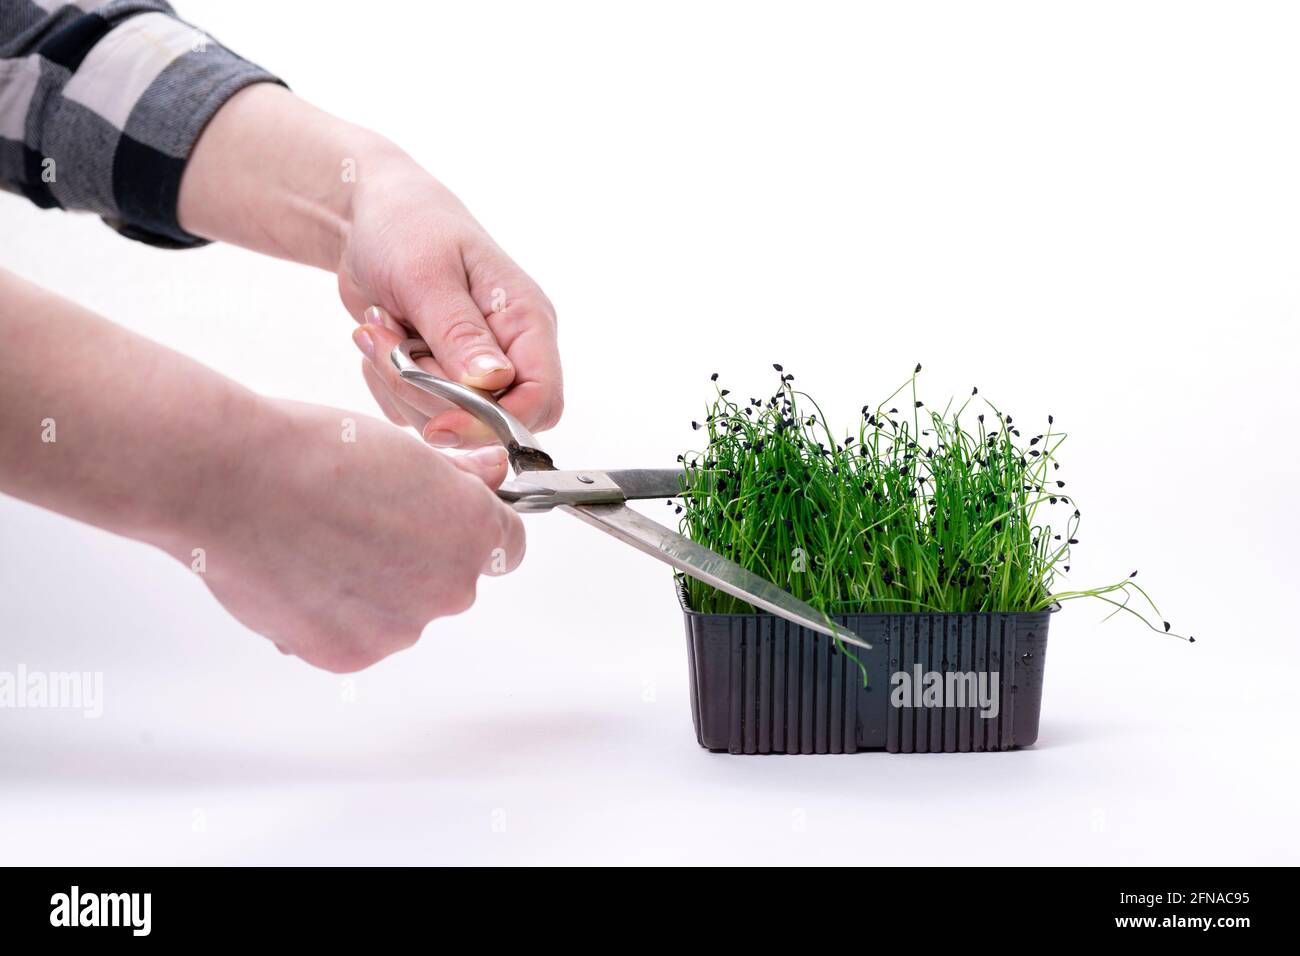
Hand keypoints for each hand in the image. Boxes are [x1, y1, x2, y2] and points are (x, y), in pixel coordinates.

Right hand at [188, 397, 524, 671]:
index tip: (441, 520)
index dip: (468, 530)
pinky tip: (300, 576)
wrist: (237, 483)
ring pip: (398, 614)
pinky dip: (331, 616)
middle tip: (362, 524)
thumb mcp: (402, 449)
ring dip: (372, 592)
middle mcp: (449, 589)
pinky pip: (354, 638)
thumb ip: (456, 476)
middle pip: (449, 583)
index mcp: (473, 532)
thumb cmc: (315, 453)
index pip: (505, 547)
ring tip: (319, 546)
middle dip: (416, 560)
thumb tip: (488, 473)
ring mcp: (399, 629)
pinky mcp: (349, 657)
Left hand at [336, 159, 562, 447]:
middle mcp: (511, 351)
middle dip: (430, 397)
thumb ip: (460, 332)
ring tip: (378, 328)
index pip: (542, 399)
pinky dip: (388, 386)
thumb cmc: (408, 226)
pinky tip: (379, 338)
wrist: (370, 216)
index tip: (440, 424)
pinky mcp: (442, 379)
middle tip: (387, 343)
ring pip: (449, 422)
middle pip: (490, 420)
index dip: (496, 423)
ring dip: (400, 385)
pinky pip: (417, 413)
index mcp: (527, 321)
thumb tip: (494, 382)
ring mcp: (477, 368)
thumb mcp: (428, 274)